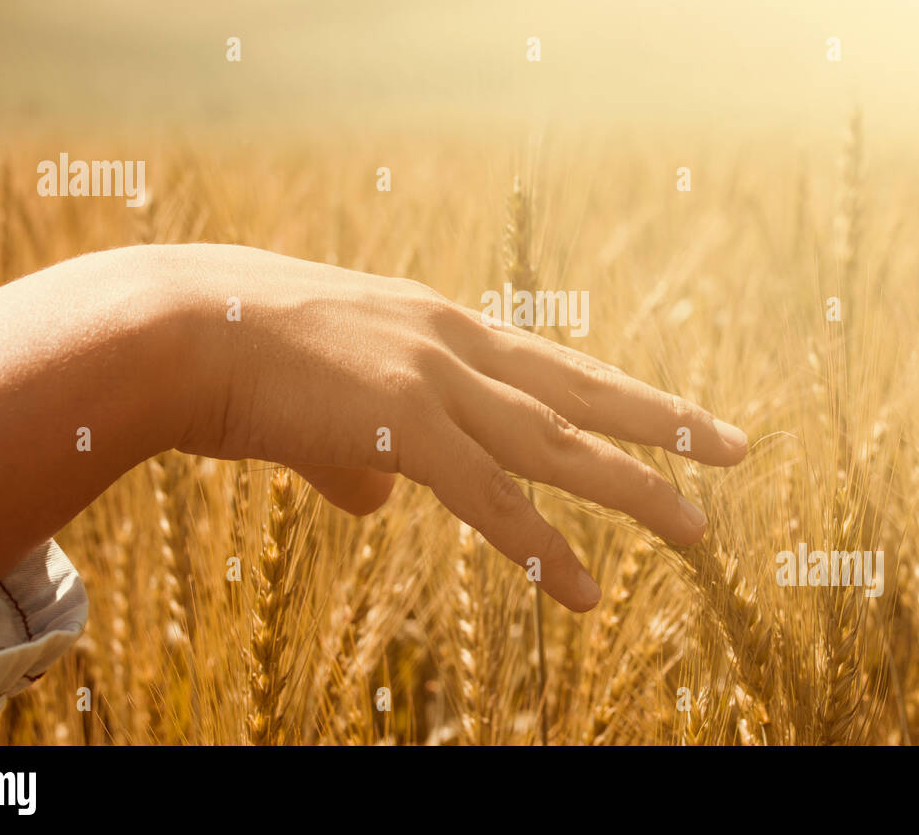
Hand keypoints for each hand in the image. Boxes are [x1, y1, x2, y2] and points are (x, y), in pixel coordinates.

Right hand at [174, 244, 748, 611]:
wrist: (181, 326)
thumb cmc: (240, 354)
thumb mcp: (324, 390)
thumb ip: (366, 449)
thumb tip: (384, 499)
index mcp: (440, 328)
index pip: (549, 365)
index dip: (613, 394)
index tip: (670, 413)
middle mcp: (454, 345)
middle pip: (581, 391)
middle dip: (665, 423)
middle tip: (737, 448)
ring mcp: (434, 381)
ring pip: (557, 445)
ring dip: (634, 490)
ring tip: (698, 532)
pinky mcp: (402, 428)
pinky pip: (490, 501)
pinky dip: (542, 550)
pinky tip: (587, 591)